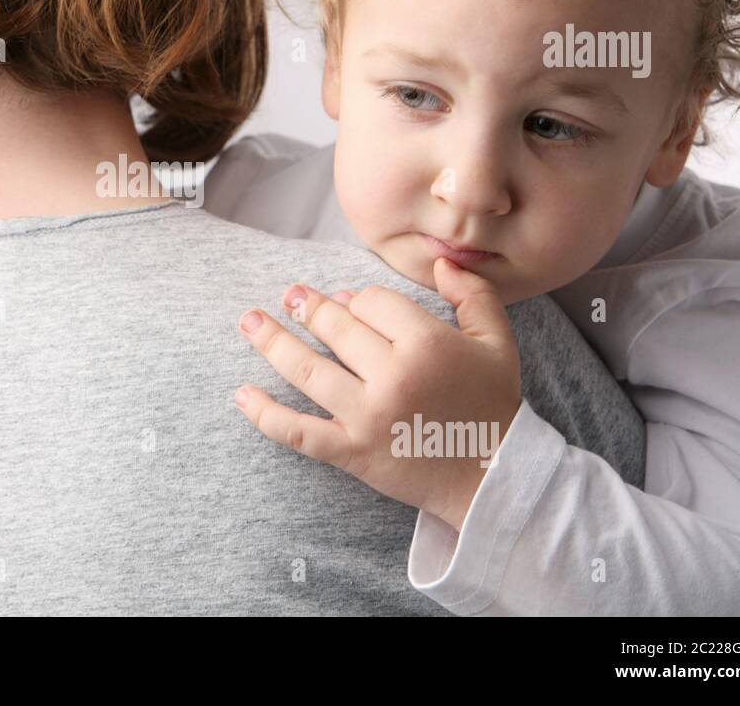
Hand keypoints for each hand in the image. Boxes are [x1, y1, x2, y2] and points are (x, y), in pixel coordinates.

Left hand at [234, 257, 521, 530]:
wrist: (491, 477)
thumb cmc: (493, 404)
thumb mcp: (497, 342)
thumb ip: (474, 294)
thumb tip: (440, 262)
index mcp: (428, 344)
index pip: (373, 302)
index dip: (359, 298)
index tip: (352, 302)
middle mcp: (394, 376)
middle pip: (336, 328)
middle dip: (307, 308)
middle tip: (288, 296)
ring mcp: (368, 415)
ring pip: (307, 370)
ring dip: (272, 342)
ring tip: (250, 321)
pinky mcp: (352, 451)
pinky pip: (299, 431)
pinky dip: (266, 414)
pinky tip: (242, 394)